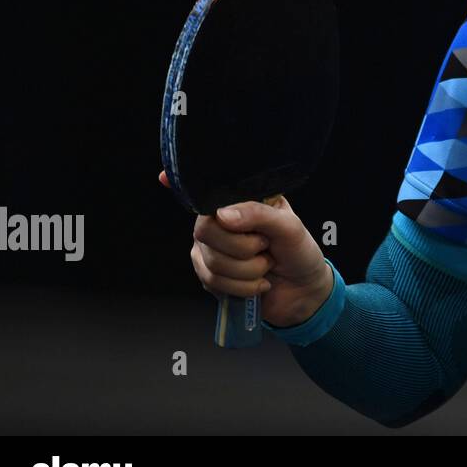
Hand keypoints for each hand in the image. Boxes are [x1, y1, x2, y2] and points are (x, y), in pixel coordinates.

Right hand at [165, 171, 334, 327]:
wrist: (304, 290)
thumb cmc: (298, 251)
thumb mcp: (289, 227)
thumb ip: (259, 215)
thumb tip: (222, 215)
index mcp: (240, 202)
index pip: (207, 193)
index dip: (182, 185)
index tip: (162, 176)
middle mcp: (220, 222)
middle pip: (205, 230)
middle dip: (244, 247)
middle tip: (266, 246)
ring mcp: (211, 249)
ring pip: (212, 261)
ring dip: (249, 271)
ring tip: (266, 264)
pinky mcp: (211, 276)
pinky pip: (214, 282)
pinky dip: (243, 287)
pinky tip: (258, 282)